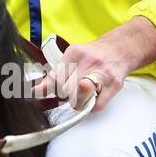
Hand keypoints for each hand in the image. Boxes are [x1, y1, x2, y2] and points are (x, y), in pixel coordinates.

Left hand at [31, 16, 155, 112]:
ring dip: (77, 101)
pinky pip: (95, 106)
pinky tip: (92, 98)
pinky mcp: (114, 84)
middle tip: (69, 90)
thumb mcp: (72, 59)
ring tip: (81, 93)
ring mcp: (103, 73)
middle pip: (66, 90)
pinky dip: (90, 106)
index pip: (56, 77)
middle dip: (64, 94)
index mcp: (75, 53)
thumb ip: (55, 74)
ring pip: (80, 98)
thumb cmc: (92, 57)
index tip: (37, 93)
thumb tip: (36, 91)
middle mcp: (89, 61)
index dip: (48, 88)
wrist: (119, 50)